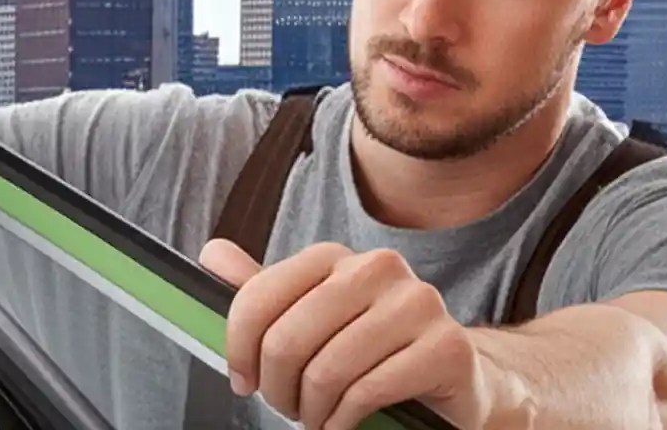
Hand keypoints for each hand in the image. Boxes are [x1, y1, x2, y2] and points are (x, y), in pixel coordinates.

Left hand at [200, 239, 507, 429]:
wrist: (454, 373)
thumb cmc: (372, 348)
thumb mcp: (313, 318)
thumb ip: (266, 293)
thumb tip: (212, 254)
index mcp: (335, 256)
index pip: (259, 296)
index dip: (239, 348)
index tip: (243, 380)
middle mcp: (377, 268)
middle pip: (288, 338)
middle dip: (277, 388)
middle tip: (287, 408)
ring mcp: (417, 303)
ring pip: (327, 371)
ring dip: (313, 411)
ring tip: (317, 419)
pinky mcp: (446, 346)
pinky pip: (368, 392)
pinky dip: (344, 421)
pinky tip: (343, 424)